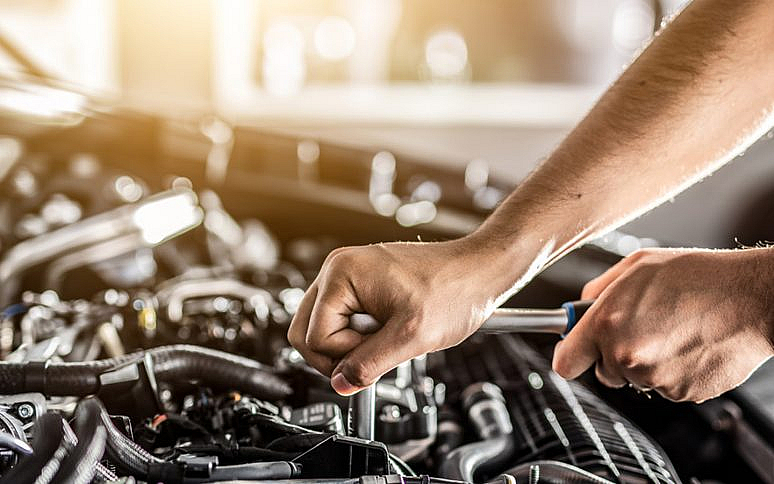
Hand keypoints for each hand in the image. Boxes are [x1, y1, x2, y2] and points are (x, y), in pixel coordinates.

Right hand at [288, 237, 515, 394]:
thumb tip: (341, 384)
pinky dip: (360, 334)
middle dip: (338, 354)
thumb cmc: (454, 289)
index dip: (344, 356)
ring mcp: (349, 276)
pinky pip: (342, 320)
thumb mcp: (411, 337)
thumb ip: (369, 364)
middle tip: (374, 355)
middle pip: (307, 331)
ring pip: (323, 327)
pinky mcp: (361, 285)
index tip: (376, 351)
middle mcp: (339, 269)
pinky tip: (387, 330)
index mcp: (342, 273)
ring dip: (351, 344)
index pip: (314, 337)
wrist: (479, 271)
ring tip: (385, 338)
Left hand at [552, 247, 773, 401]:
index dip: (570, 356)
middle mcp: (626, 355)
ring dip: (648, 362)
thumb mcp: (635, 265)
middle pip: (604, 372)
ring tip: (674, 330)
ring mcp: (655, 378)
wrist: (750, 297)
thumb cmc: (697, 277)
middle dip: (615, 355)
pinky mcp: (682, 394)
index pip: (565, 363)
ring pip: (637, 379)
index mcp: (606, 323)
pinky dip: (675, 372)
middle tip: (644, 328)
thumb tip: (580, 308)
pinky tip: (689, 345)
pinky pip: (667, 387)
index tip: (575, 353)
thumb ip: (597, 290)